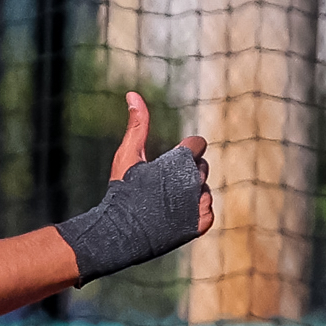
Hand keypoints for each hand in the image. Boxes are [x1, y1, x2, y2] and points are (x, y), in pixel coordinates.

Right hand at [106, 92, 212, 236]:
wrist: (119, 232)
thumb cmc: (121, 190)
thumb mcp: (127, 155)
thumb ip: (138, 125)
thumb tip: (132, 93)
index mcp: (182, 159)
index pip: (197, 145)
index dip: (182, 152)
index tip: (165, 164)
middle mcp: (196, 179)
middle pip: (201, 167)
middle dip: (185, 173)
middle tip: (159, 187)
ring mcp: (200, 202)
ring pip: (204, 189)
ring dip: (189, 193)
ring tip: (163, 204)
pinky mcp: (201, 222)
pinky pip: (206, 210)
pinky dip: (193, 212)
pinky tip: (172, 215)